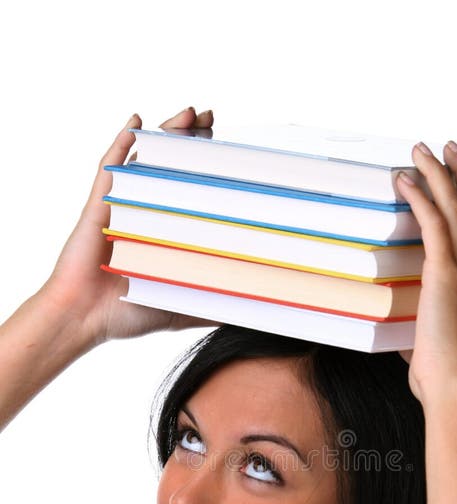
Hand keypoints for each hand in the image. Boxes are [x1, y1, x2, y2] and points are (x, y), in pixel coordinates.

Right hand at [40, 107, 218, 344]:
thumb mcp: (182, 308)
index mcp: (162, 230)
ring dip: (166, 131)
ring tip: (190, 113)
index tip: (230, 153)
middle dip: (191, 139)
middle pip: (169, 165)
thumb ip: (212, 304)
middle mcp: (143, 212)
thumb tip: (251, 310)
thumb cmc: (127, 313)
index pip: (189, 189)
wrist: (85, 318)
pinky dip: (121, 142)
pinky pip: (110, 167)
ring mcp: (120, 205)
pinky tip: (136, 122)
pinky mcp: (99, 205)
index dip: (206, 167)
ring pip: (144, 158)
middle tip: (212, 120)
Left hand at [395, 141, 456, 405]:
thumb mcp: (441, 342)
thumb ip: (431, 333)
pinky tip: (405, 179)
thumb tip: (412, 347)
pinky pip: (434, 221)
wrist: (452, 381)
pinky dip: (419, 196)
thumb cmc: (445, 370)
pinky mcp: (443, 270)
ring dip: (438, 172)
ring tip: (422, 149)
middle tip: (449, 147)